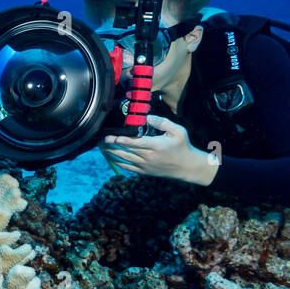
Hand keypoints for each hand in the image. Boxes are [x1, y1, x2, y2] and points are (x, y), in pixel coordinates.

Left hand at [101, 115, 218, 185]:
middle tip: (102, 138)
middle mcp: (149, 157)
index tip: (114, 137)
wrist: (187, 167)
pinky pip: (128, 168)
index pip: (136, 143)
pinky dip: (118, 163)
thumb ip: (162, 122)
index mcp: (156, 145)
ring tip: (102, 147)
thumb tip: (147, 116)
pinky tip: (111, 158)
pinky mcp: (145, 171)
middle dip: (113, 144)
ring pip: (125, 159)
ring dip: (112, 153)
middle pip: (127, 150)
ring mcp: (146, 165)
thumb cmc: (183, 146)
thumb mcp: (178, 131)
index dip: (124, 140)